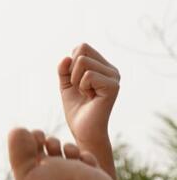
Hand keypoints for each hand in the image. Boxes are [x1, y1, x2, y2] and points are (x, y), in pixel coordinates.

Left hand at [59, 44, 119, 179]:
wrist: (84, 132)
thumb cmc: (77, 111)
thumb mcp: (66, 86)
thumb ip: (64, 70)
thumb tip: (67, 56)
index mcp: (103, 67)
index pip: (81, 47)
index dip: (70, 65)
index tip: (75, 83)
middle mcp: (111, 69)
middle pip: (81, 50)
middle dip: (71, 72)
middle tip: (80, 90)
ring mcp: (114, 76)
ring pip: (82, 61)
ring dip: (75, 81)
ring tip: (85, 94)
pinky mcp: (113, 85)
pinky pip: (87, 75)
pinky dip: (81, 87)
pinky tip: (90, 98)